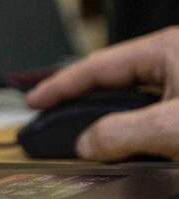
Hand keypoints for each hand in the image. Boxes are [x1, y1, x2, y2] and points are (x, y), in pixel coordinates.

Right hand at [24, 26, 178, 160]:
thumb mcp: (170, 126)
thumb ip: (120, 134)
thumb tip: (86, 144)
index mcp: (165, 50)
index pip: (96, 66)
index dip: (59, 85)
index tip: (34, 101)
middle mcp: (174, 61)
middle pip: (111, 80)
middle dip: (82, 102)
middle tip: (52, 118)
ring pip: (133, 101)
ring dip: (112, 122)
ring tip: (88, 138)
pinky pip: (152, 116)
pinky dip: (135, 132)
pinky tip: (128, 147)